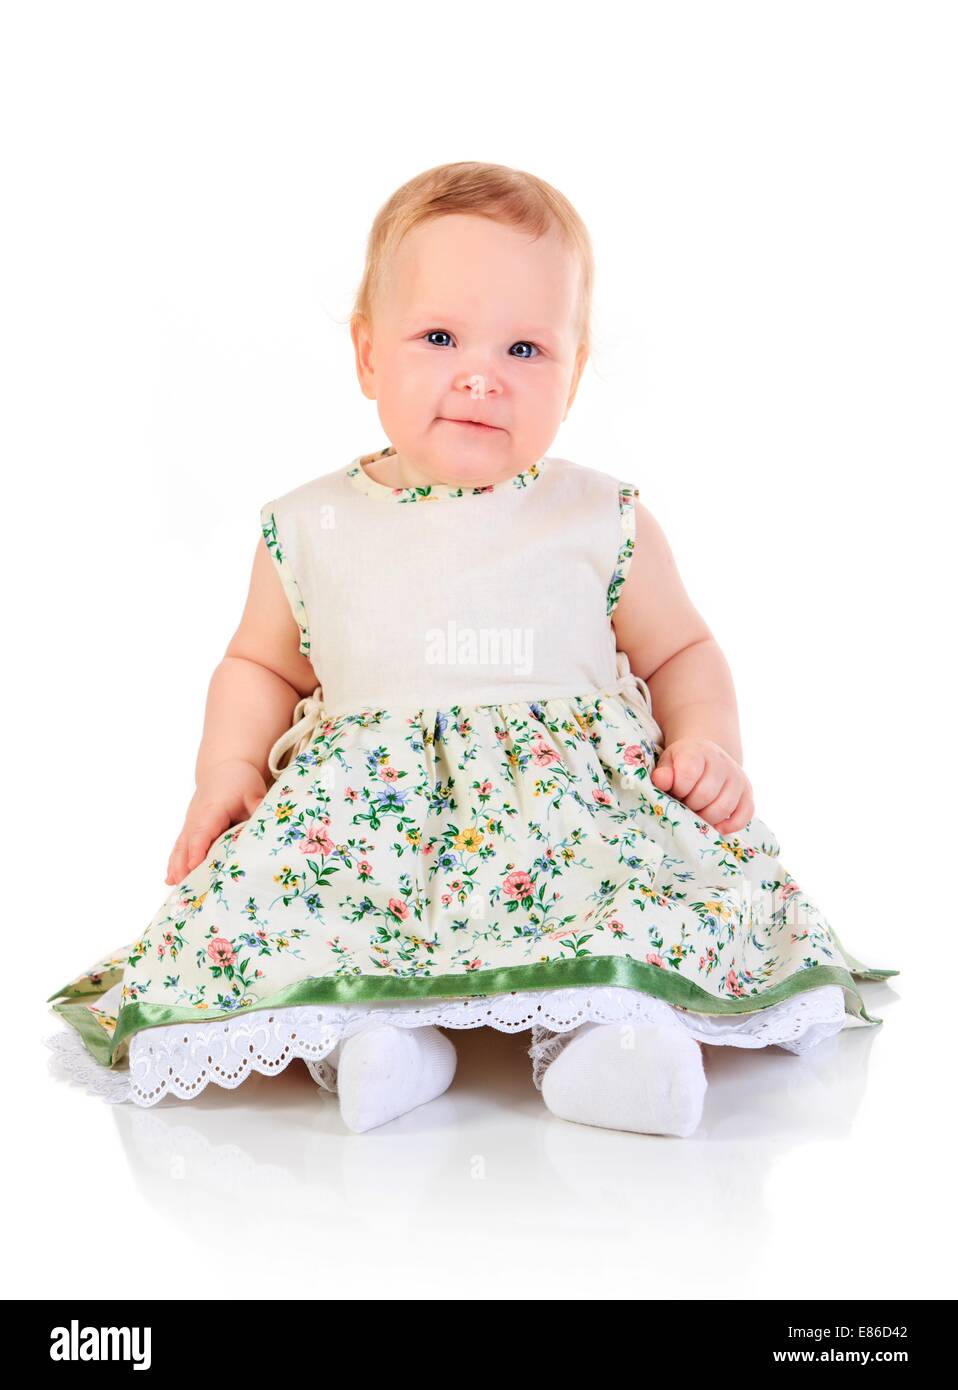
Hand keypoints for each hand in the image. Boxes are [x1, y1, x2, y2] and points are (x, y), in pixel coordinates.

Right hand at [165, 759, 268, 885]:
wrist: (223, 770)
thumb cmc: (238, 781)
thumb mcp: (252, 792)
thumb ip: (258, 809)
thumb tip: (266, 824)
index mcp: (212, 809)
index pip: (203, 831)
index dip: (197, 848)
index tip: (194, 865)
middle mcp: (196, 818)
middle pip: (187, 843)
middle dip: (183, 865)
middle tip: (183, 886)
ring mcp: (191, 824)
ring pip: (180, 847)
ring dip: (176, 867)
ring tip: (174, 886)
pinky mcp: (190, 829)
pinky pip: (180, 847)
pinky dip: (175, 862)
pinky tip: (171, 879)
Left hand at [650, 738, 753, 833]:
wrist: (706, 757)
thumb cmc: (683, 764)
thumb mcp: (668, 762)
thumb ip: (663, 773)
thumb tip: (661, 781)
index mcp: (698, 752)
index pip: (688, 773)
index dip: (678, 789)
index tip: (674, 791)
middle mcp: (722, 763)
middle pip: (705, 795)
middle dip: (690, 806)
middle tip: (684, 804)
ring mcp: (737, 778)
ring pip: (724, 808)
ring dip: (706, 818)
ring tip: (696, 812)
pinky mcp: (747, 793)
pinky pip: (745, 814)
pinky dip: (730, 825)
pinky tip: (716, 827)